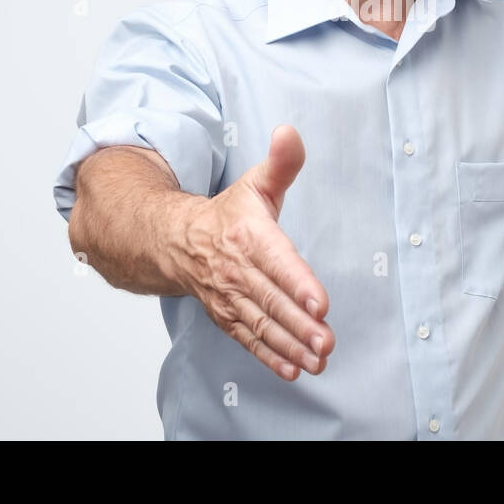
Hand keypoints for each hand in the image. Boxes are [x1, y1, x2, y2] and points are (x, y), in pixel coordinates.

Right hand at [169, 124, 334, 381]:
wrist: (175, 240)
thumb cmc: (229, 213)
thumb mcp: (255, 183)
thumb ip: (281, 163)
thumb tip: (289, 133)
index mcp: (248, 235)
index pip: (277, 261)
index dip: (298, 283)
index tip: (322, 303)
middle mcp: (237, 270)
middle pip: (272, 300)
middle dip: (300, 324)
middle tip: (327, 342)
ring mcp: (230, 297)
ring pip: (262, 324)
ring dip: (290, 345)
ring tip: (318, 360)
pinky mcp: (228, 316)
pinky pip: (249, 339)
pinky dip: (270, 356)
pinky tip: (293, 370)